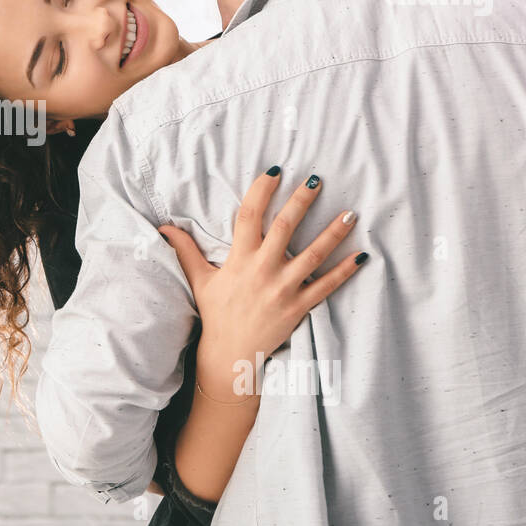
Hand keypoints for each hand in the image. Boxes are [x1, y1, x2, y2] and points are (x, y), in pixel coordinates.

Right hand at [158, 168, 367, 398]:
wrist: (230, 355)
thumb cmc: (216, 314)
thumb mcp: (199, 279)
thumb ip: (184, 250)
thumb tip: (164, 227)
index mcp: (239, 259)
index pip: (249, 216)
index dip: (262, 190)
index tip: (275, 171)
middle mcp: (262, 270)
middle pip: (285, 227)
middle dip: (302, 201)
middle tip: (317, 179)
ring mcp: (283, 288)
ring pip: (312, 254)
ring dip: (333, 233)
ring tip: (350, 214)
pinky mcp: (299, 307)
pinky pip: (326, 286)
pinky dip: (344, 272)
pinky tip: (361, 256)